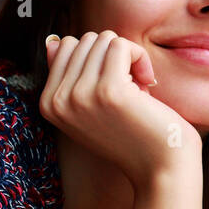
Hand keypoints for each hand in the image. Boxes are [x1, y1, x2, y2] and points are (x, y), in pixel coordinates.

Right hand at [42, 31, 201, 190]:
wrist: (159, 168)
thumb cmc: (131, 135)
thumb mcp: (91, 107)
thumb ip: (70, 76)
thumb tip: (53, 43)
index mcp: (49, 104)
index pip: (66, 47)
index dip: (97, 58)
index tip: (114, 83)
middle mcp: (58, 101)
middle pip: (85, 40)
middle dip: (112, 56)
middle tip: (129, 85)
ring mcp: (79, 96)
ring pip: (104, 40)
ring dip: (128, 57)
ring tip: (137, 86)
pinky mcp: (108, 91)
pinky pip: (121, 46)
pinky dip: (140, 58)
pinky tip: (148, 82)